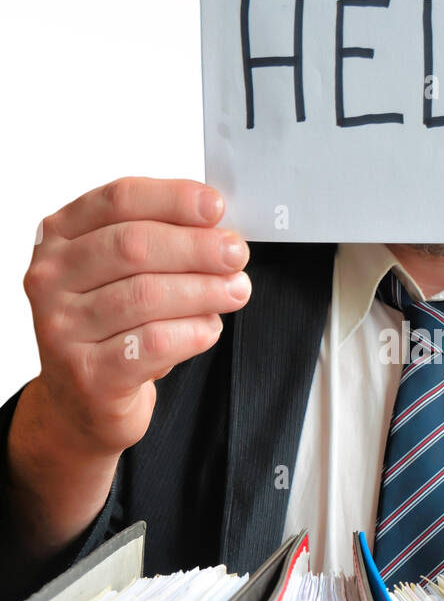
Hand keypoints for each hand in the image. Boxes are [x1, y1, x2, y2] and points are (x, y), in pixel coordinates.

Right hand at [21, 176, 250, 456]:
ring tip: (235, 291)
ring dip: (203, 290)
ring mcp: (63, 328)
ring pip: (146, 295)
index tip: (215, 207)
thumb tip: (218, 229)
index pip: (118, 200)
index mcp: (59, 236)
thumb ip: (159, 241)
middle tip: (236, 254)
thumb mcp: (122, 273)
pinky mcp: (88, 374)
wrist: (83, 401)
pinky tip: (209, 328)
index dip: (172, 199)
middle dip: (196, 247)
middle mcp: (51, 278)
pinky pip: (153, 344)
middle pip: (133, 246)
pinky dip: (192, 332)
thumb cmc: (112, 327)